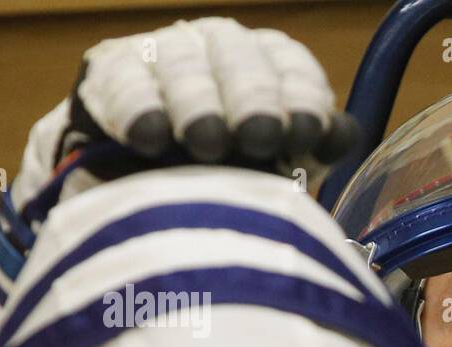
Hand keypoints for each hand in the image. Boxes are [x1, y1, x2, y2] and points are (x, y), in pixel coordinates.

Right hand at [11, 17, 357, 215]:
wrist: (143, 194)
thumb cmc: (228, 177)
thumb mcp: (280, 165)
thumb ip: (315, 146)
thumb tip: (342, 132)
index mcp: (266, 64)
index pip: (288, 64)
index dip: (300, 96)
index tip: (307, 131)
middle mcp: (216, 47)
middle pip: (237, 59)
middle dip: (252, 98)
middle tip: (258, 136)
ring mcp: (161, 54)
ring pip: (182, 65)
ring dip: (197, 102)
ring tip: (207, 141)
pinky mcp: (109, 71)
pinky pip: (124, 81)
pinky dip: (137, 106)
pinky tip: (149, 137)